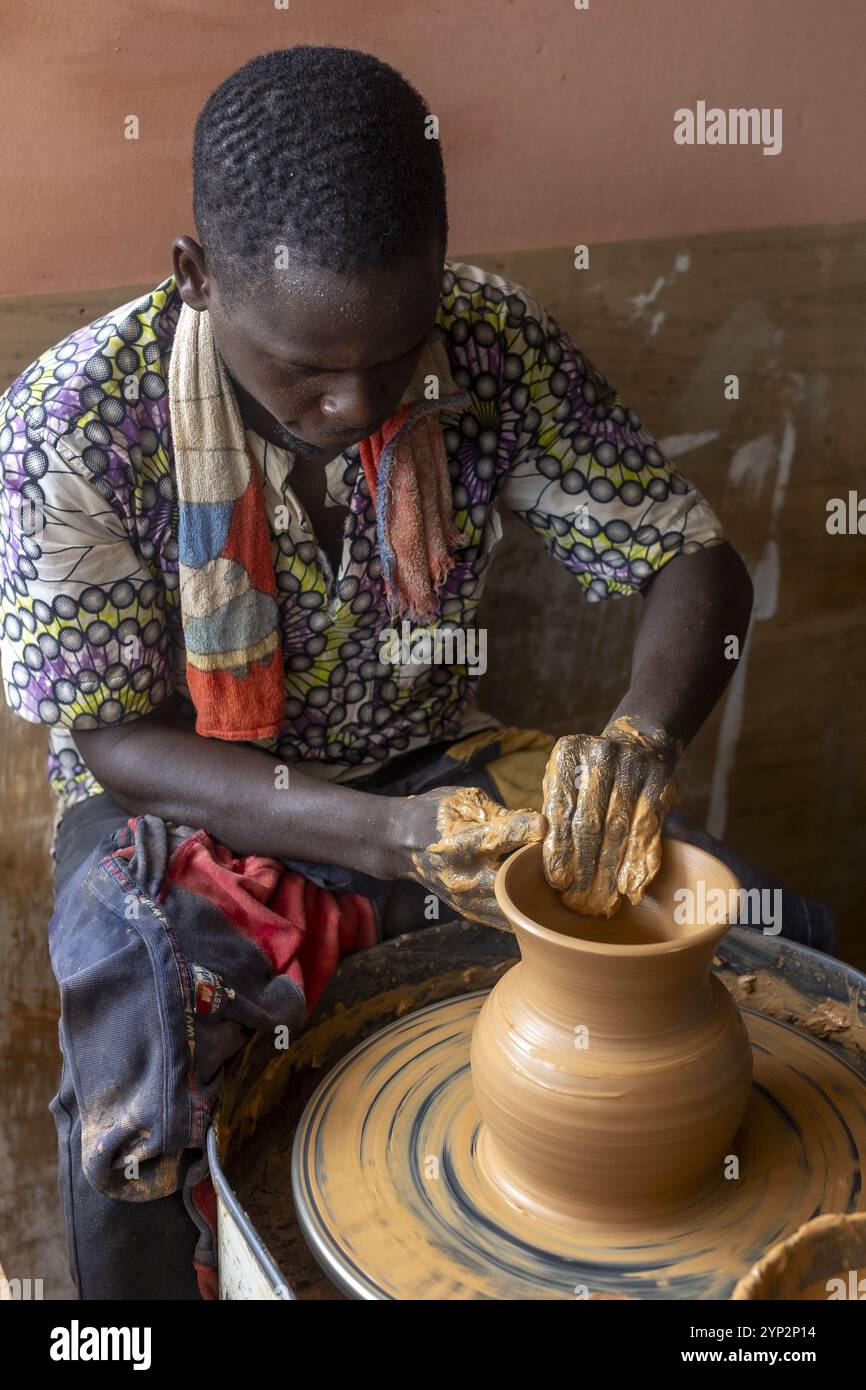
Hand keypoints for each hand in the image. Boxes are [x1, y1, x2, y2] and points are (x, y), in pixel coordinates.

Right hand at [405, 785, 545, 927]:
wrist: (400, 843)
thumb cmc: (435, 814)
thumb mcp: (461, 800)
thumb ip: (498, 812)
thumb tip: (537, 824)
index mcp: (457, 842)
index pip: (498, 836)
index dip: (526, 828)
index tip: (544, 824)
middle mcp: (461, 876)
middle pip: (513, 878)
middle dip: (538, 866)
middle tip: (554, 854)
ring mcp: (465, 899)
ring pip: (513, 904)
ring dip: (534, 890)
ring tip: (548, 874)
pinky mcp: (469, 911)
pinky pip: (505, 917)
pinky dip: (523, 906)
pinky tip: (535, 891)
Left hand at [542, 716, 679, 917]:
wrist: (634, 746)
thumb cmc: (585, 778)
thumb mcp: (561, 783)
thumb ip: (554, 816)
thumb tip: (555, 870)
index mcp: (568, 752)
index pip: (560, 808)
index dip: (559, 848)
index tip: (558, 882)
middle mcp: (602, 753)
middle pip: (590, 823)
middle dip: (584, 867)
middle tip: (579, 901)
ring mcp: (635, 765)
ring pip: (620, 830)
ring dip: (611, 872)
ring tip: (603, 903)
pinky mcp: (662, 781)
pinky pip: (649, 830)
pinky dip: (640, 862)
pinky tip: (631, 888)